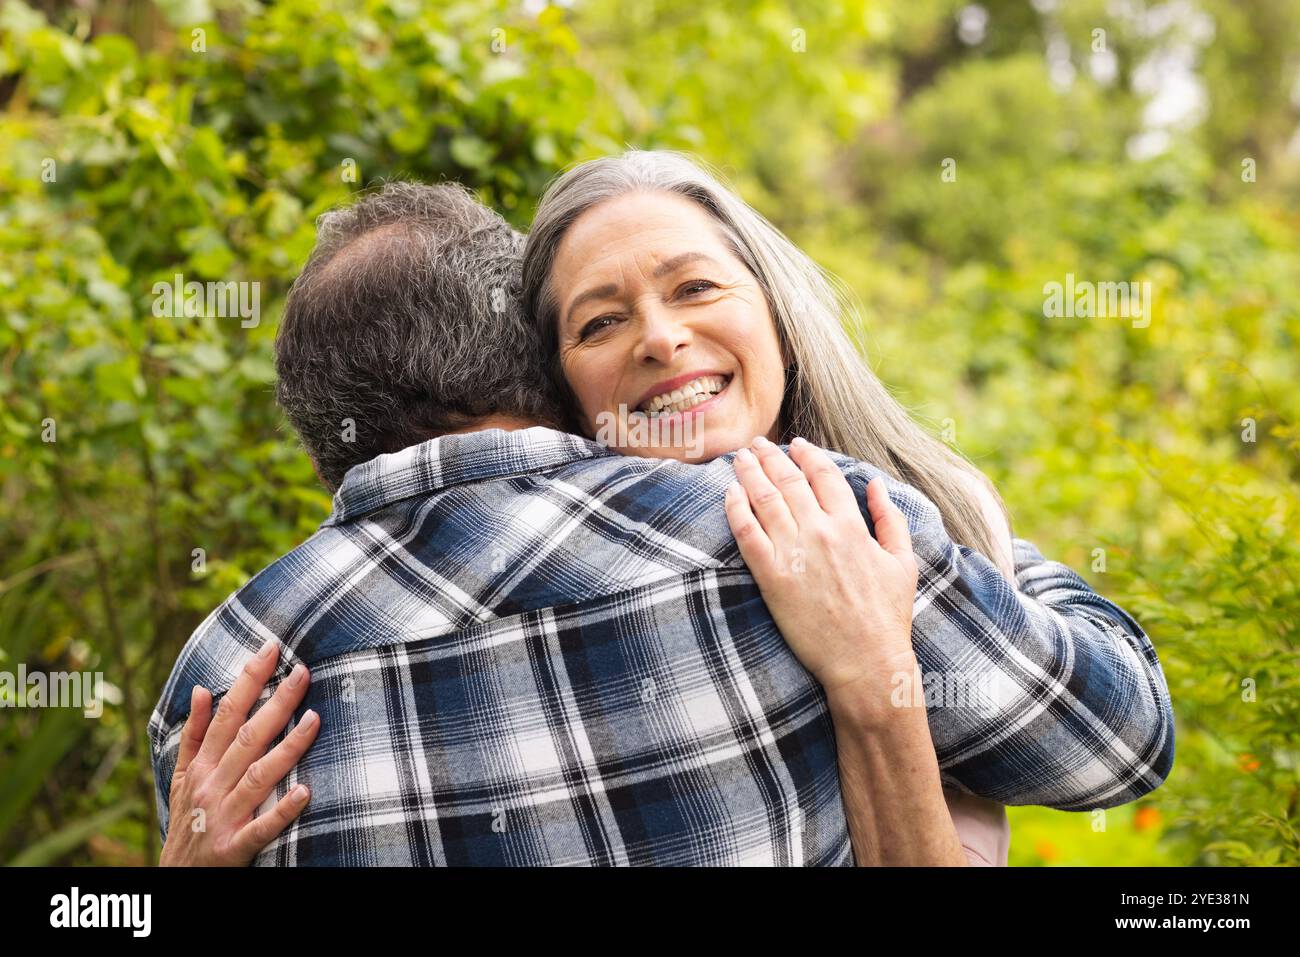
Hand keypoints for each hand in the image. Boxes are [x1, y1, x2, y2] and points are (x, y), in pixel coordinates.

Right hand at [159, 638, 319, 865]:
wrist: (174, 881)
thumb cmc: (186, 821)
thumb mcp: (179, 777)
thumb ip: (192, 734)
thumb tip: (200, 688)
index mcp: (201, 766)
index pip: (227, 713)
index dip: (249, 679)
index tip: (272, 647)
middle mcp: (211, 786)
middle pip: (246, 737)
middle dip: (275, 702)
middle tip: (303, 671)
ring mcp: (223, 817)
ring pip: (258, 776)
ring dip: (287, 748)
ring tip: (315, 719)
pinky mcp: (235, 848)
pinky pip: (262, 828)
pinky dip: (282, 811)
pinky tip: (305, 791)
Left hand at [724, 436, 918, 710]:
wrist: (865, 662)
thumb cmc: (887, 616)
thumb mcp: (903, 562)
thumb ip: (890, 519)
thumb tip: (877, 484)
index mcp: (851, 525)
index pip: (824, 474)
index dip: (807, 454)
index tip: (795, 444)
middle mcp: (820, 532)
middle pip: (788, 480)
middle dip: (770, 456)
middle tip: (756, 444)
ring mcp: (793, 553)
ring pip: (763, 499)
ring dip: (749, 472)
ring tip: (740, 458)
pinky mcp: (771, 577)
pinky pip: (746, 532)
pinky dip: (735, 508)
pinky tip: (729, 493)